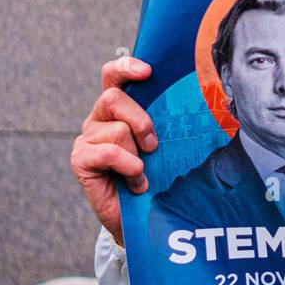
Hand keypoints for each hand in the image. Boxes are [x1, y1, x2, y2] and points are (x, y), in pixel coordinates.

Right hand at [70, 57, 157, 246]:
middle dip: (141, 120)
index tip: (147, 72)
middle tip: (153, 145)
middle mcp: (99, 119)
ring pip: (118, 131)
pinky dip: (129, 168)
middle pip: (114, 98)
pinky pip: (109, 153)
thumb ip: (168, 122)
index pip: (112, 76)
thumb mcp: (166, 144)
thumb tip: (204, 102)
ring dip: (138, 156)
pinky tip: (135, 183)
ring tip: (142, 174)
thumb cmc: (157, 176)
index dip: (126, 68)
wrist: (141, 217)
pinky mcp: (80, 159)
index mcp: (118, 109)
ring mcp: (87, 138)